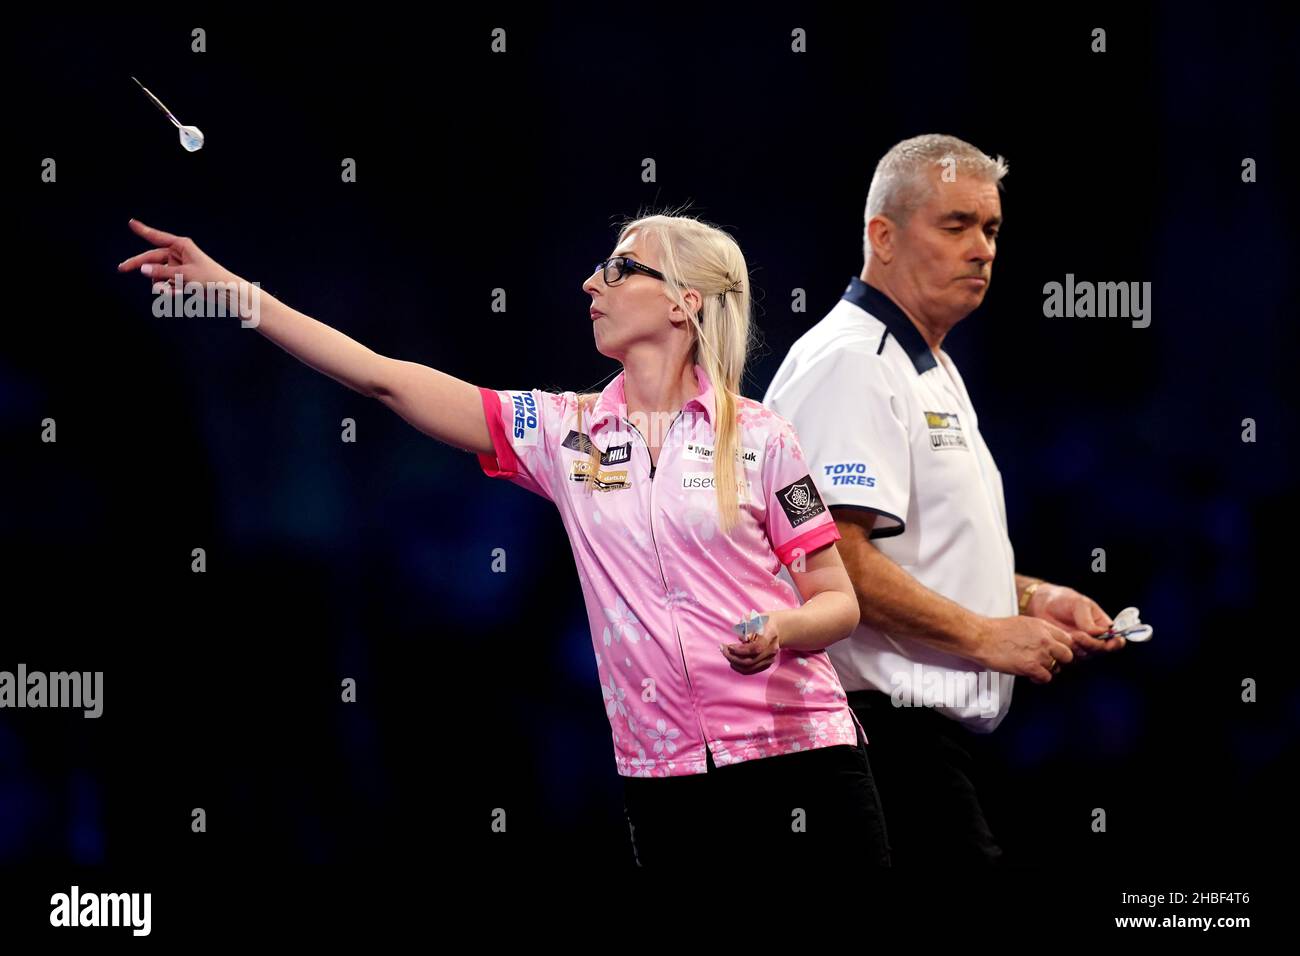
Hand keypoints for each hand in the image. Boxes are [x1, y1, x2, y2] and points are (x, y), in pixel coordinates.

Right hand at [117, 219, 238, 293]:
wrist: (225, 292)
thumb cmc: (208, 279)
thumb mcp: (183, 275)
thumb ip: (161, 272)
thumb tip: (142, 269)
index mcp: (181, 245)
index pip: (157, 237)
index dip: (143, 230)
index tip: (131, 222)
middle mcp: (177, 254)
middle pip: (151, 258)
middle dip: (139, 265)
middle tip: (121, 268)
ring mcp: (177, 267)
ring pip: (157, 275)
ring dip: (161, 285)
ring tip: (173, 291)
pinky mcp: (179, 279)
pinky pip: (165, 284)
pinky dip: (169, 290)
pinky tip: (178, 294)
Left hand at [720, 612, 780, 674]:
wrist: (775, 628)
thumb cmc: (761, 621)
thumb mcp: (752, 617)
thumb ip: (746, 625)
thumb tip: (741, 639)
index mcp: (770, 635)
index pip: (756, 648)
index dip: (741, 650)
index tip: (729, 646)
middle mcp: (772, 649)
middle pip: (751, 660)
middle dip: (733, 657)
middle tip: (722, 649)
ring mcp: (770, 658)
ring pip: (749, 668)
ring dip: (734, 662)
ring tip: (726, 653)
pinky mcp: (766, 664)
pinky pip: (751, 670)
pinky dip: (739, 667)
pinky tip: (732, 660)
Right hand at [973, 615, 1074, 683]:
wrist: (982, 637)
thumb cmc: (997, 630)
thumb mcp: (1024, 623)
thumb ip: (1040, 631)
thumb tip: (1049, 640)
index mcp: (1043, 626)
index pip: (1068, 640)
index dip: (1063, 648)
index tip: (1056, 653)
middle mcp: (1045, 639)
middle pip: (1068, 655)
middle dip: (1060, 661)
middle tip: (1049, 662)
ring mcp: (1039, 653)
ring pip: (1057, 668)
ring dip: (1047, 670)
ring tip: (1035, 668)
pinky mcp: (1031, 667)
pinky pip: (1046, 678)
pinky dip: (1039, 679)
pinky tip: (1030, 675)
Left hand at [1027, 583, 1123, 657]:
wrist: (1042, 604)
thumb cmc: (1063, 600)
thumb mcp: (1078, 603)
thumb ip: (1088, 619)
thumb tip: (1099, 633)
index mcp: (1103, 626)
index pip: (1117, 640)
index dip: (1116, 643)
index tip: (1108, 641)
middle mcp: (1095, 639)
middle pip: (1102, 651)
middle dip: (1092, 645)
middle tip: (1078, 634)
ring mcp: (1082, 646)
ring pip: (1087, 655)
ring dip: (1079, 648)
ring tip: (1069, 635)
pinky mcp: (1068, 650)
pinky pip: (1072, 657)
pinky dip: (1068, 651)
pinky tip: (1061, 640)